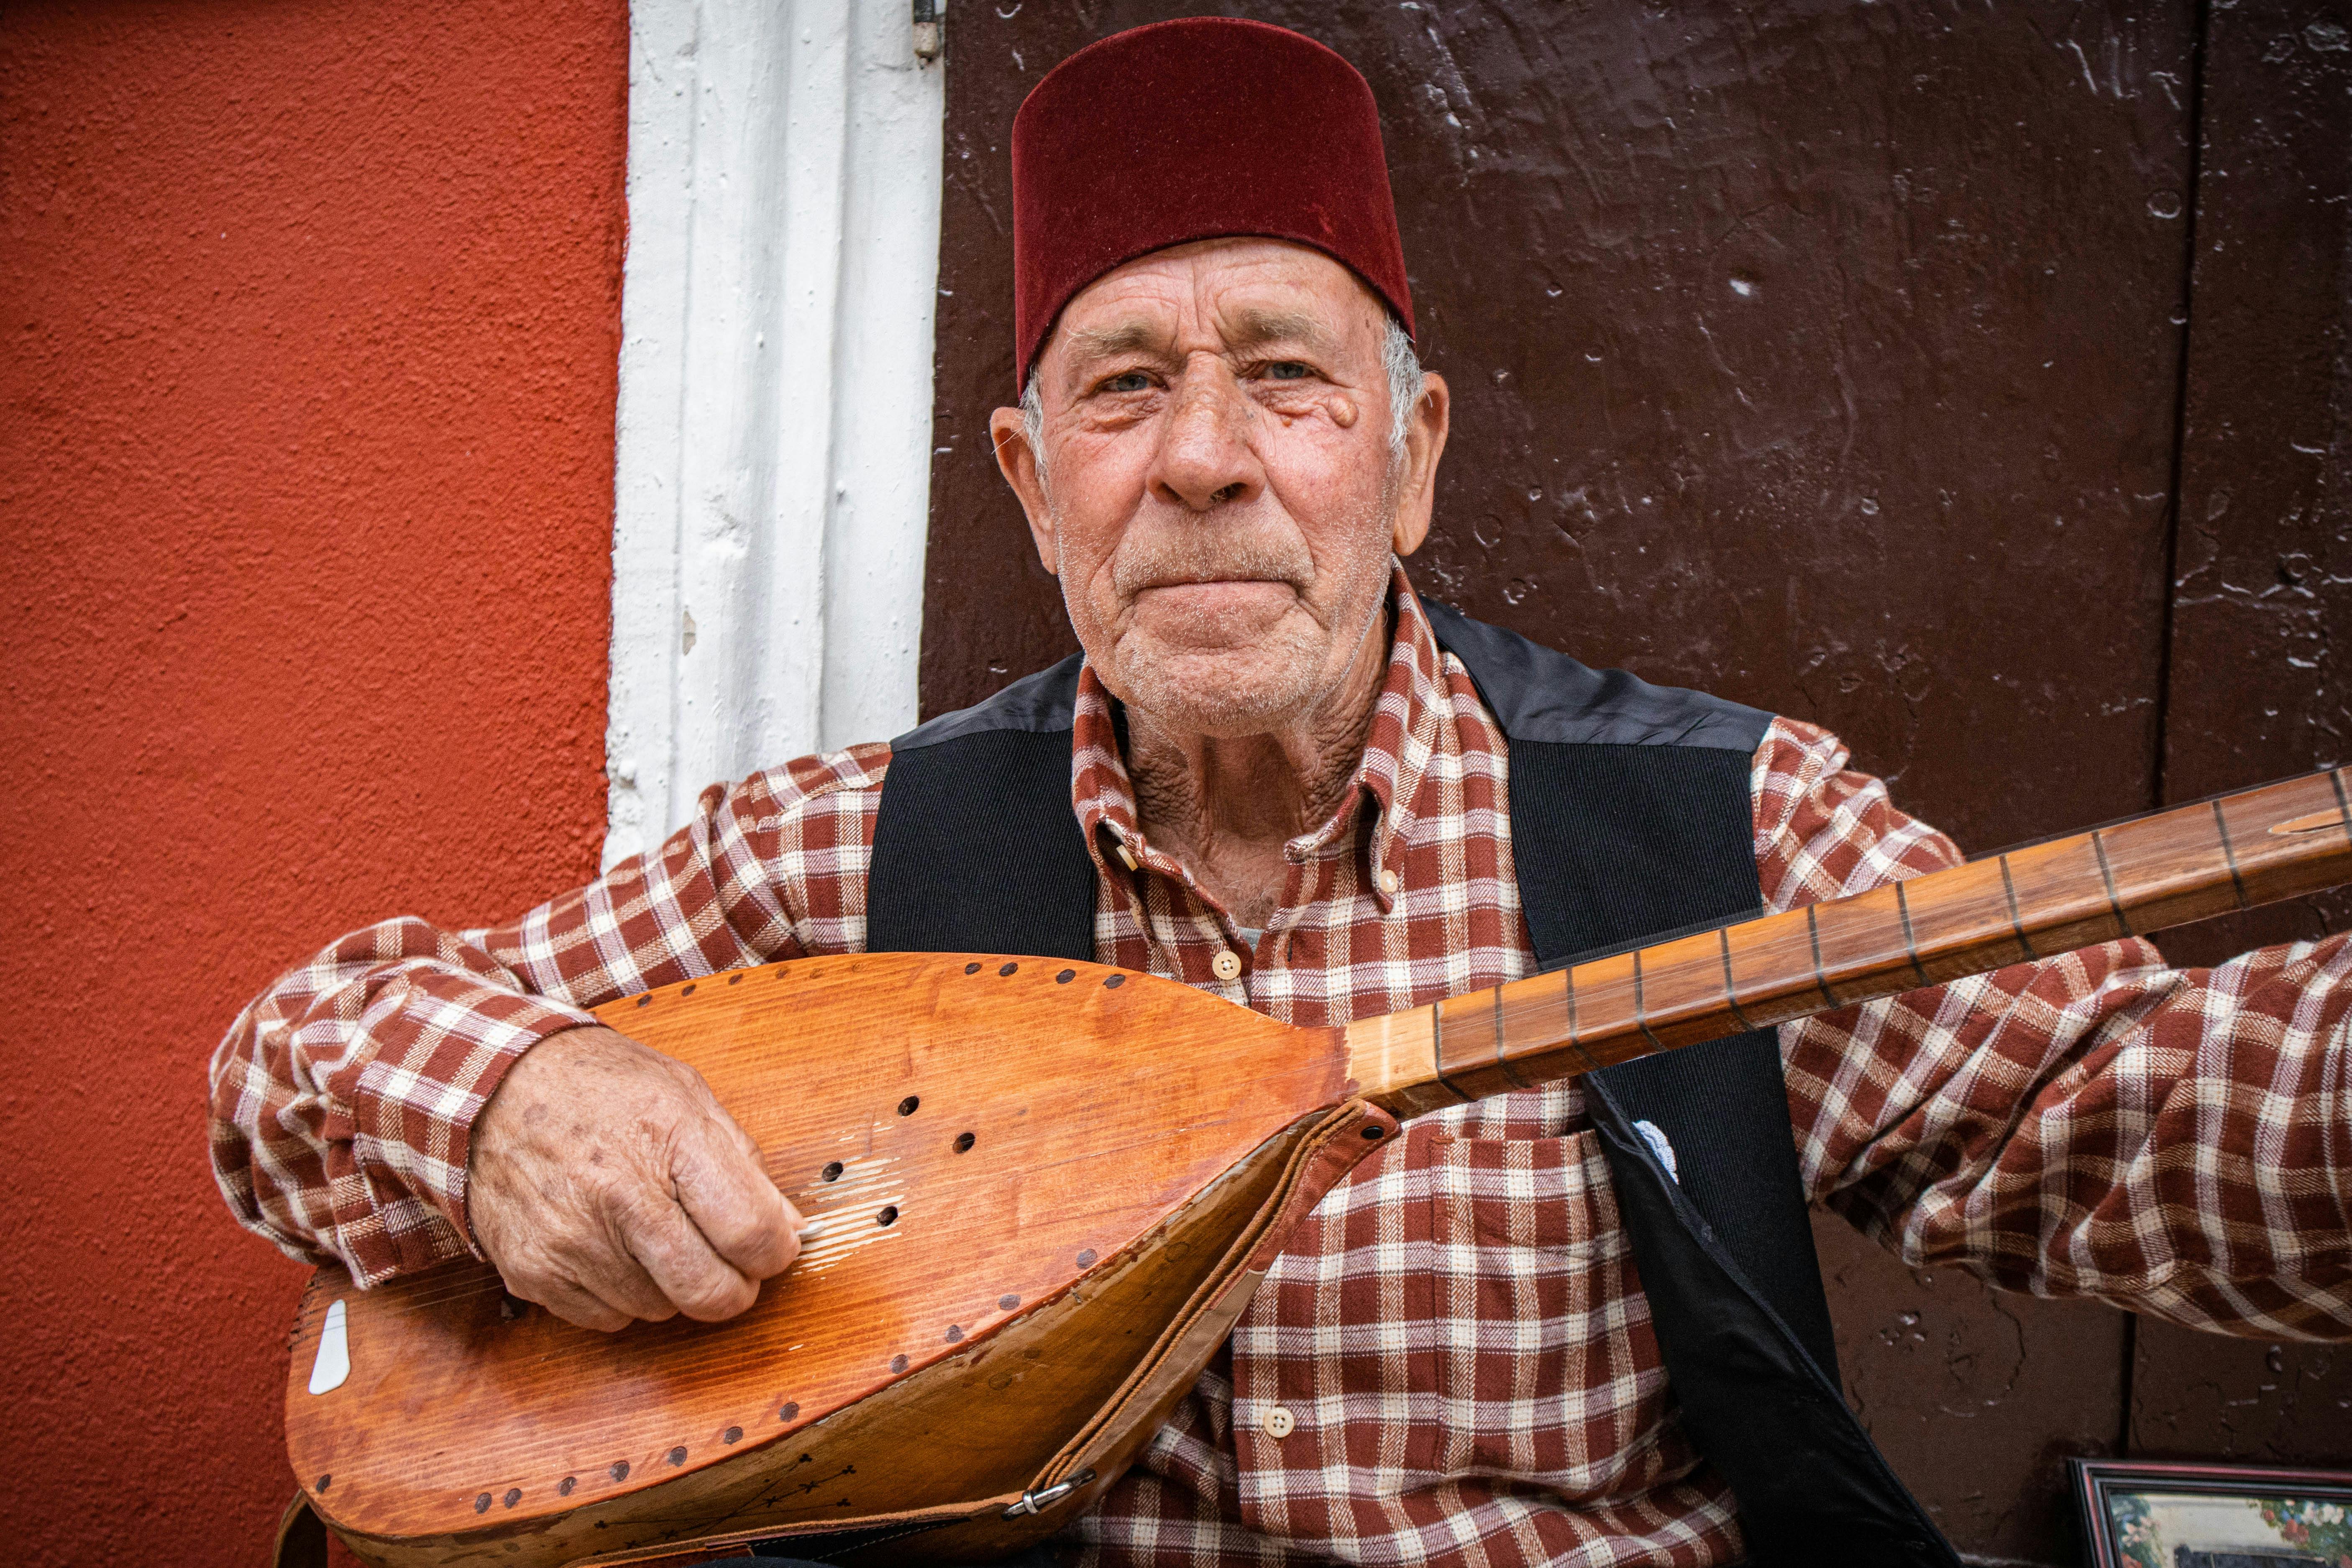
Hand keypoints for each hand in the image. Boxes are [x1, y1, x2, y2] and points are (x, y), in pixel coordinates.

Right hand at [468, 1025, 801, 1330]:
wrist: (492, 1088)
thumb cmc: (595, 1086)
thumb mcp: (685, 1094)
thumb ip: (743, 1162)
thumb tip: (789, 1226)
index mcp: (670, 1140)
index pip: (749, 1231)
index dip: (775, 1251)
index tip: (773, 1247)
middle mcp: (620, 1196)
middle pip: (708, 1290)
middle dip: (734, 1289)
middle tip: (731, 1267)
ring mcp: (572, 1240)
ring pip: (661, 1310)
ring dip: (673, 1287)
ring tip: (655, 1238)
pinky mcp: (535, 1272)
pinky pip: (607, 1319)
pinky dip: (622, 1296)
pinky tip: (613, 1250)